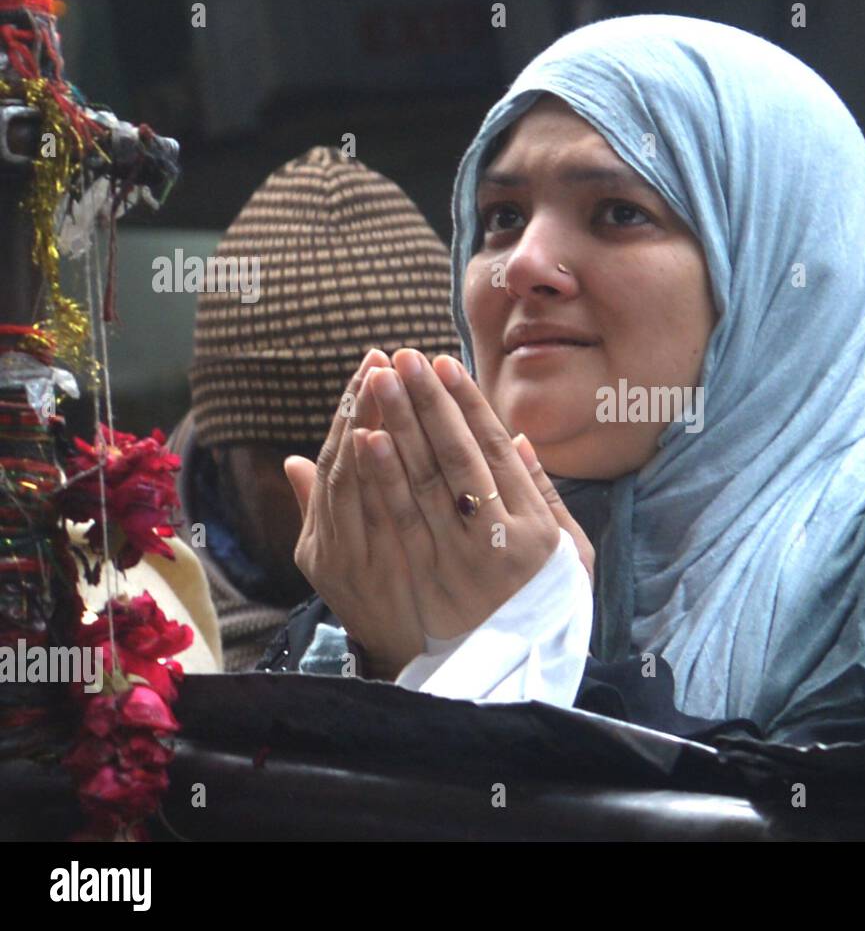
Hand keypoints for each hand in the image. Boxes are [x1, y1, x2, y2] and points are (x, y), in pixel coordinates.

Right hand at [284, 349, 426, 679]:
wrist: (412, 665)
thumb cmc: (387, 605)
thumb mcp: (346, 559)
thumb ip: (321, 510)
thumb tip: (293, 462)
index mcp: (325, 534)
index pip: (338, 457)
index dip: (353, 409)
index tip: (373, 363)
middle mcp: (330, 544)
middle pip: (344, 462)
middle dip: (361, 408)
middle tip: (381, 358)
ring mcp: (349, 560)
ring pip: (351, 482)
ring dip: (365, 428)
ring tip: (382, 380)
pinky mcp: (372, 577)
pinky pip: (371, 518)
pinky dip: (370, 478)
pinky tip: (377, 440)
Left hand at [355, 348, 594, 641]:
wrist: (519, 679)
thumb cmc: (548, 608)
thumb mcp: (569, 554)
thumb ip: (544, 495)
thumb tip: (518, 437)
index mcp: (534, 524)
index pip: (493, 450)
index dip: (466, 404)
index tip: (441, 364)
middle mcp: (499, 535)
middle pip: (455, 454)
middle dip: (426, 400)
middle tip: (400, 356)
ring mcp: (461, 558)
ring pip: (424, 479)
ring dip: (399, 423)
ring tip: (378, 379)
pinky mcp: (428, 579)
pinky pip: (398, 520)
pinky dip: (380, 477)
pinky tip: (365, 439)